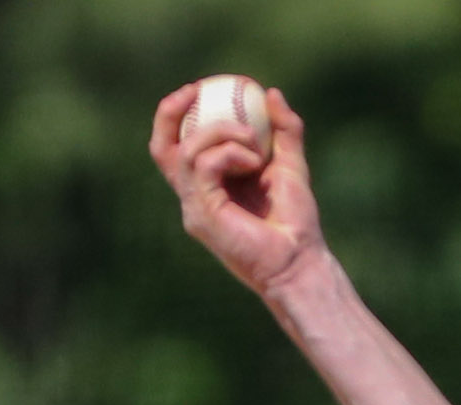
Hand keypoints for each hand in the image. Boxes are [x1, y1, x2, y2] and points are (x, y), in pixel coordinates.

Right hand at [150, 79, 325, 302]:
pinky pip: (206, 165)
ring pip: (187, 150)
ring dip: (221, 131)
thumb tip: (271, 93)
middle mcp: (194, 197)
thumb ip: (284, 129)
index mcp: (209, 186)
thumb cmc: (295, 222)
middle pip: (162, 149)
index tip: (202, 89)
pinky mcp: (203, 215)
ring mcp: (195, 208)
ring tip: (253, 140)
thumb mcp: (291, 163)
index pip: (178, 147)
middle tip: (195, 90)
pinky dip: (230, 152)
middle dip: (170, 113)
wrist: (299, 260)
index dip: (180, 115)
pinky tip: (254, 161)